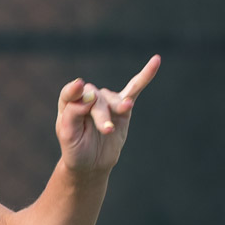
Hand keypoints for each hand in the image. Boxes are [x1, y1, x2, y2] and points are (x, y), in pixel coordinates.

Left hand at [57, 54, 159, 176]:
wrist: (92, 164)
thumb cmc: (76, 150)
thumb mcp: (68, 137)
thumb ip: (73, 114)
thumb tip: (88, 96)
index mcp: (68, 105)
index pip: (70, 93)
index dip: (74, 90)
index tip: (79, 86)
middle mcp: (87, 98)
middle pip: (96, 99)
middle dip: (101, 114)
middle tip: (107, 130)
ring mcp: (106, 101)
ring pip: (114, 99)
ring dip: (118, 109)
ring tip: (119, 124)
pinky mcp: (123, 106)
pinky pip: (135, 88)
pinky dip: (145, 75)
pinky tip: (156, 61)